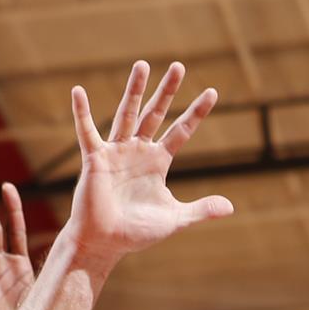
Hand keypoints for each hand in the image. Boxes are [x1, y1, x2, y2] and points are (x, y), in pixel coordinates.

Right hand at [61, 61, 232, 269]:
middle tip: (179, 66)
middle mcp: (137, 151)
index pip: (181, 131)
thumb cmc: (135, 233)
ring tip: (143, 65)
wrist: (104, 244)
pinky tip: (78, 91)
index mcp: (157, 162)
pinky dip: (81, 112)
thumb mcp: (174, 219)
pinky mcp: (95, 159)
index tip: (212, 92)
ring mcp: (116, 152)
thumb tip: (230, 208)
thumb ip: (201, 209)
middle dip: (167, 91)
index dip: (196, 113)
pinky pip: (87, 132)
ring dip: (134, 90)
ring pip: (127, 114)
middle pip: (155, 114)